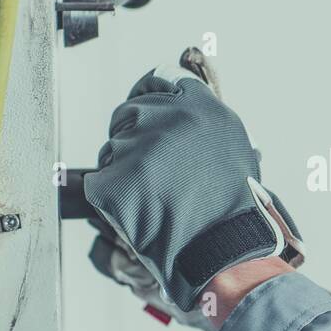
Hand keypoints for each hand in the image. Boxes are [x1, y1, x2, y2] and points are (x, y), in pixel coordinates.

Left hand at [83, 63, 303, 313]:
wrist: (224, 251)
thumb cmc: (233, 206)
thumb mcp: (231, 145)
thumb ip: (201, 117)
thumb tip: (175, 95)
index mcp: (198, 105)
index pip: (158, 80)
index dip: (149, 95)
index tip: (145, 108)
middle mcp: (165, 118)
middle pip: (128, 114)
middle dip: (134, 139)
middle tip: (154, 173)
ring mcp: (136, 148)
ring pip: (112, 150)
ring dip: (125, 171)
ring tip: (155, 199)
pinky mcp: (113, 180)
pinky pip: (97, 181)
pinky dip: (111, 197)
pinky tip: (138, 213)